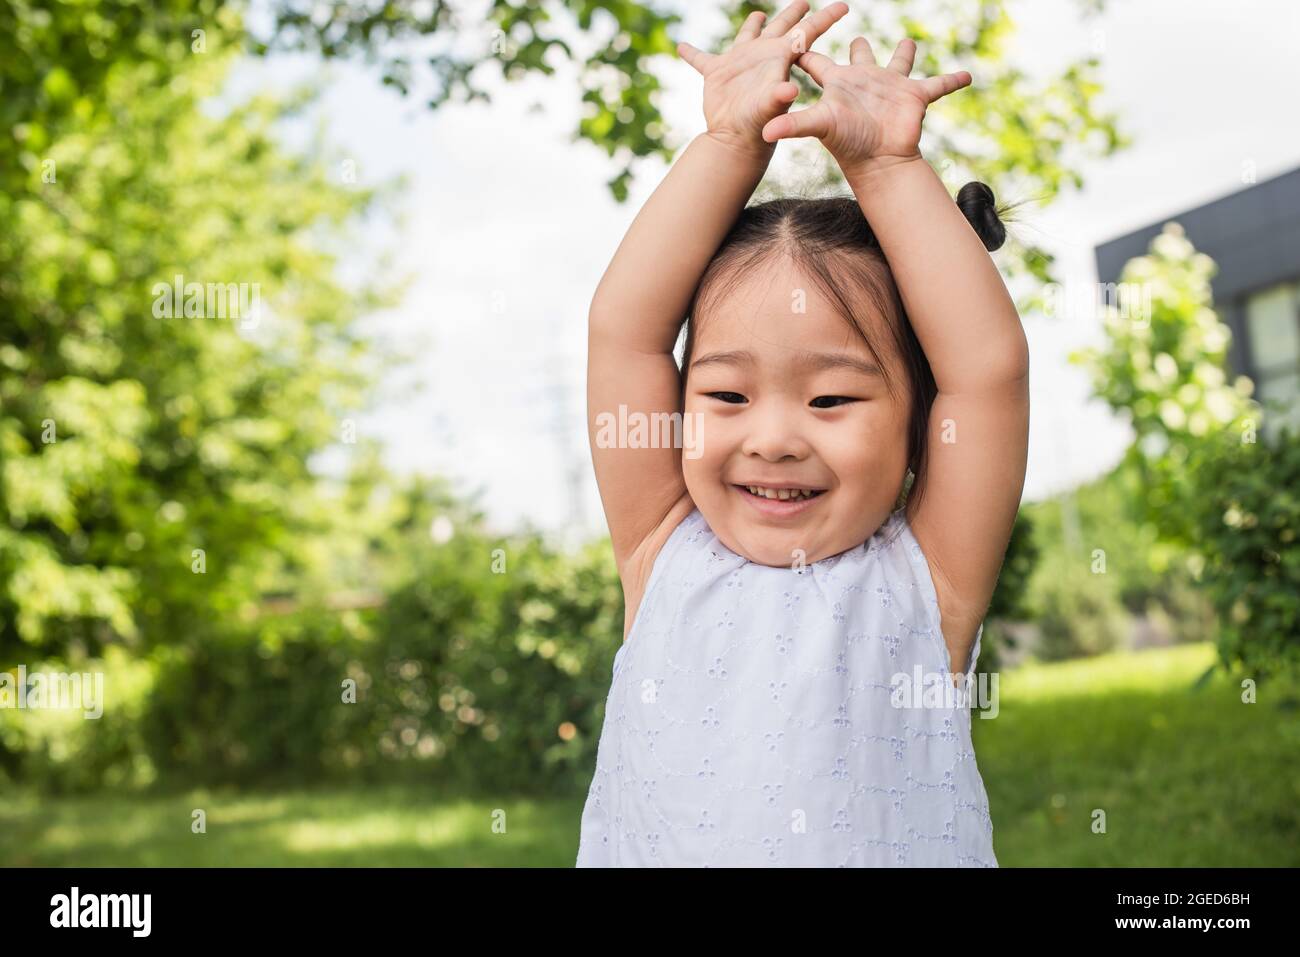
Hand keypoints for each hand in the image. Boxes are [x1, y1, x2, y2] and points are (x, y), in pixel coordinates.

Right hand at [677, 1, 848, 159]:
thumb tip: (790, 91)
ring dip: (752, 25)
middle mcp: (763, 55)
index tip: (845, 7)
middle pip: (782, 27)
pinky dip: (691, 53)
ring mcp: (739, 63)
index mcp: (780, 57)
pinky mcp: (716, 74)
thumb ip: (778, 98)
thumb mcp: (770, 109)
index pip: (808, 31)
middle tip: (804, 1)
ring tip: (757, 16)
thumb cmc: (756, 127)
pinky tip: (681, 45)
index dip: (825, 17)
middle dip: (793, 13)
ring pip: (748, 36)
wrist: (734, 141)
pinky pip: (701, 59)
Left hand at [761, 36, 970, 175]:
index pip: (814, 61)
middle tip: (853, 32)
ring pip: (898, 63)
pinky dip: (953, 81)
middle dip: (859, 45)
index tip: (795, 33)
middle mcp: (863, 81)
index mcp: (837, 83)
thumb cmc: (848, 143)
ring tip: (908, 41)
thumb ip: (793, 125)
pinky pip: (939, 85)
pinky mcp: (915, 97)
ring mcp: (890, 87)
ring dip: (905, 53)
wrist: (881, 163)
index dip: (803, 49)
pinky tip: (969, 75)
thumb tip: (765, 131)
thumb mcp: (819, 126)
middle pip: (859, 56)